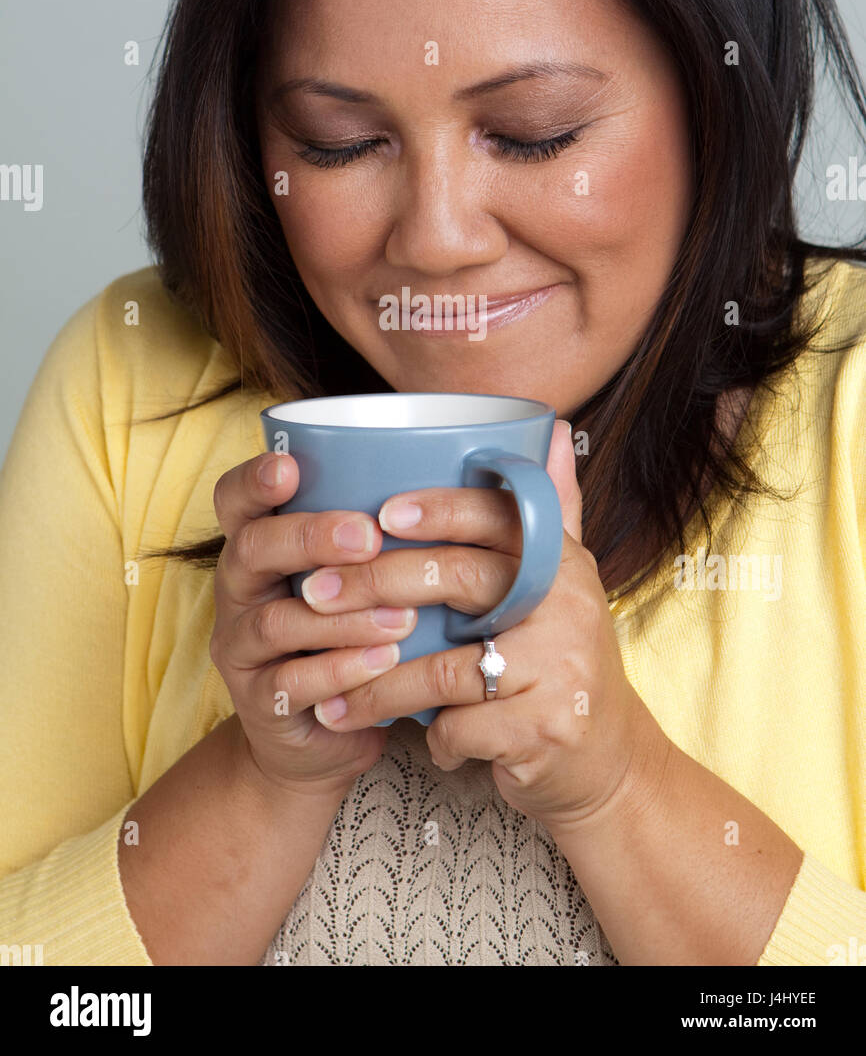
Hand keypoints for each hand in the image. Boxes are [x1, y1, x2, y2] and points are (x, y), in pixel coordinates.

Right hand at [209, 451, 415, 799]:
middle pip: (250, 550)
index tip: (291, 465)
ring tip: (402, 616)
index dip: (253, 479)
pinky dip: (342, 669)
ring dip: (343, 616)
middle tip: (368, 538)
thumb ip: (369, 537)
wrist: (317, 737)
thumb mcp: (348, 580)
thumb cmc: (344, 635)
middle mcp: (239, 592)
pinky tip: (386, 659)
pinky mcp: (261, 703)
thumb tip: (447, 485)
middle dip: (309, 537)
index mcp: (258, 549)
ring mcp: (242, 650)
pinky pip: (293, 682)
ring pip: (276, 621)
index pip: (234, 501)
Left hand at [302, 419, 659, 831]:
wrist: (608, 763)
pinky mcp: (545, 728)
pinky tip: (407, 740)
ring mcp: (560, 668)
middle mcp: (568, 606)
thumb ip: (551, 510)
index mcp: (563, 562)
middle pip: (460, 578)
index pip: (499, 516)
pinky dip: (429, 737)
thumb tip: (551, 427)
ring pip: (445, 667)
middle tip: (312, 594)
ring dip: (378, 684)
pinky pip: (459, 726)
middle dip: (375, 584)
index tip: (379, 511)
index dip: (439, 507)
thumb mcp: (564, 583)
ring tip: (331, 696)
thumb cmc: (563, 660)